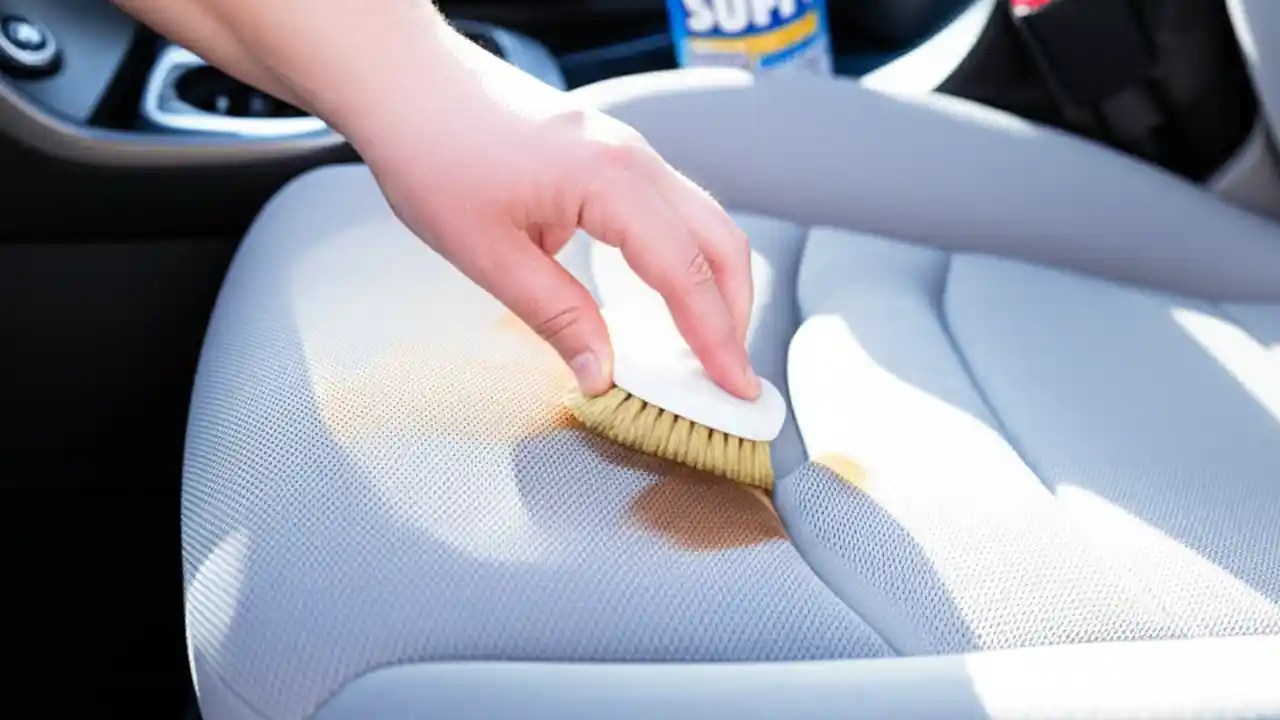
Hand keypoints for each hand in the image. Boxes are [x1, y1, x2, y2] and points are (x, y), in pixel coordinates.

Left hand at [345, 23, 761, 399]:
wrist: (405, 82)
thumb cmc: (432, 150)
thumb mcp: (488, 253)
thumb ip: (556, 316)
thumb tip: (601, 372)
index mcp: (610, 180)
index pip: (686, 273)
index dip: (716, 338)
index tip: (734, 386)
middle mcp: (633, 158)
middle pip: (719, 242)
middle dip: (734, 313)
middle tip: (730, 374)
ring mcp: (626, 150)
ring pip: (703, 221)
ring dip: (715, 284)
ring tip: (707, 343)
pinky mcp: (610, 152)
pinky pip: (672, 208)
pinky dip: (687, 257)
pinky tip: (669, 294)